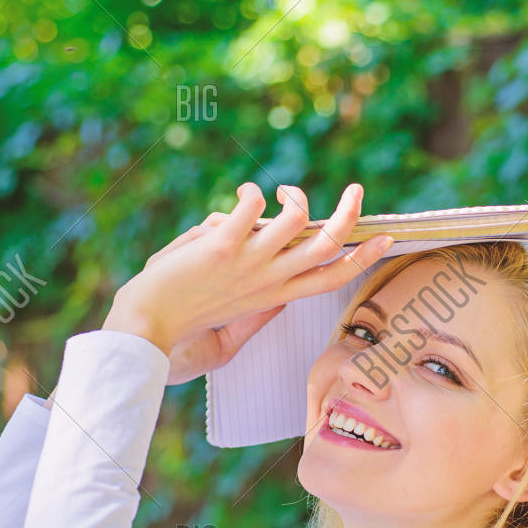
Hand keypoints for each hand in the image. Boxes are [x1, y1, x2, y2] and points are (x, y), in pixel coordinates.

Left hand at [102, 182, 394, 383]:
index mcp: (273, 298)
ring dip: (297, 196)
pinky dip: (253, 193)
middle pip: (329, 246)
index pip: (332, 278)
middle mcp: (268, 280)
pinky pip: (252, 206)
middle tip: (356, 190)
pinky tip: (244, 194)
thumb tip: (281, 300)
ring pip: (299, 221)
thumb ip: (259, 315)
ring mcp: (247, 262)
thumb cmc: (179, 337)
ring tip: (280, 191)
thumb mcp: (230, 337)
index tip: (385, 236)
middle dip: (350, 214)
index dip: (363, 256)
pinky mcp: (221, 246)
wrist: (143, 331)